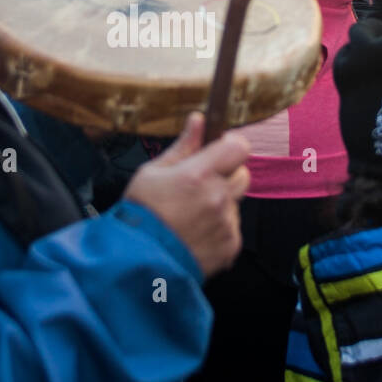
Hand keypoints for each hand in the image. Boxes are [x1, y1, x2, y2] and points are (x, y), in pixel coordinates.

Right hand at [123, 112, 249, 277]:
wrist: (139, 260)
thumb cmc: (141, 213)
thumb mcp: (153, 172)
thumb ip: (183, 146)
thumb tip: (198, 120)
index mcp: (199, 174)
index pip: (239, 147)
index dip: (232, 145)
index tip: (221, 148)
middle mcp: (218, 198)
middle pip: (243, 175)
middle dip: (226, 175)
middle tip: (201, 185)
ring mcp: (226, 224)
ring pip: (235, 203)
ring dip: (220, 204)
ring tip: (190, 215)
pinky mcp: (230, 246)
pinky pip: (232, 228)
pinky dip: (218, 228)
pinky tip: (195, 232)